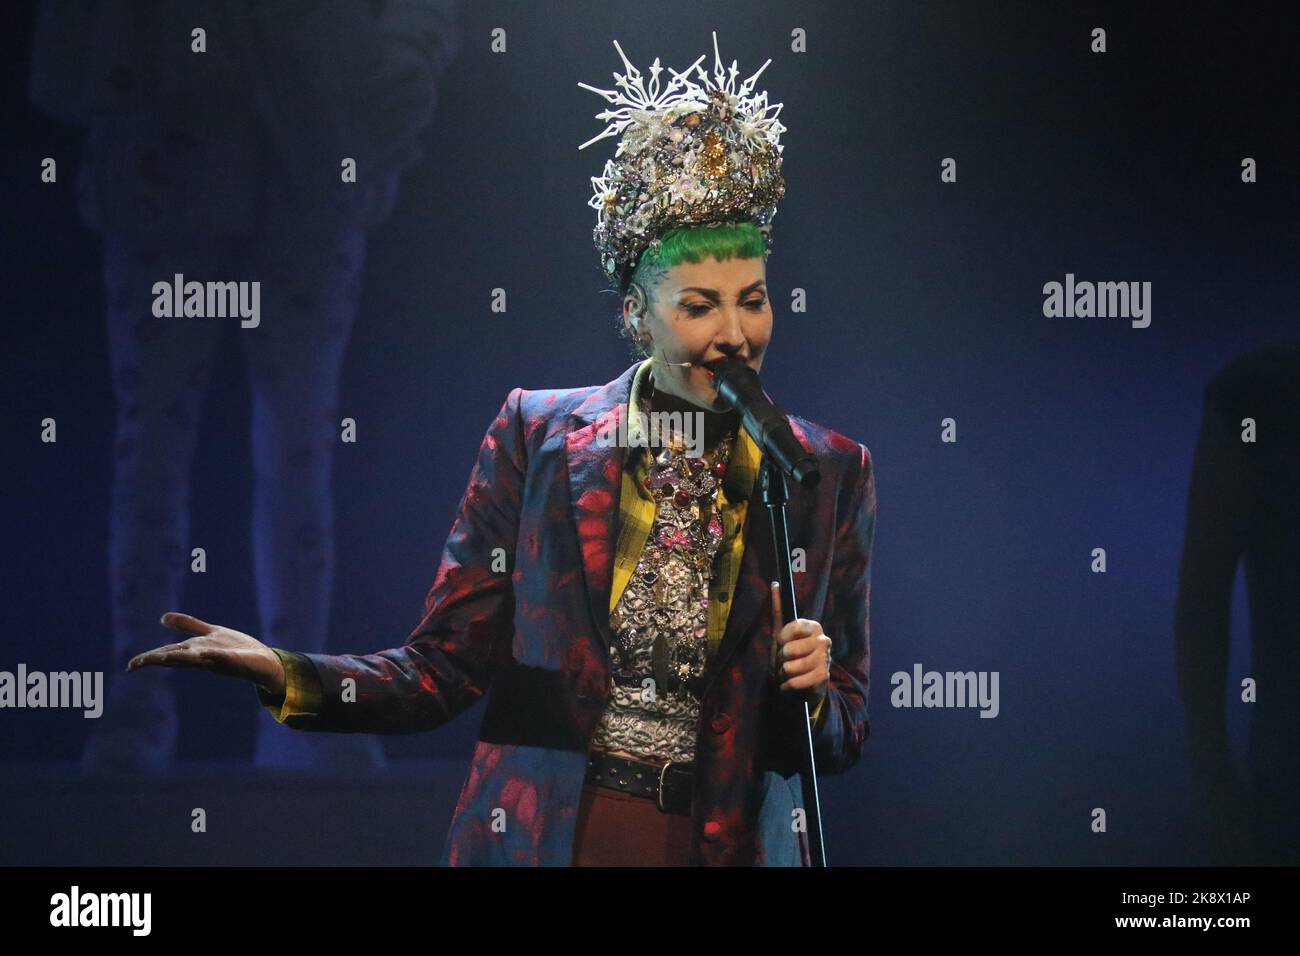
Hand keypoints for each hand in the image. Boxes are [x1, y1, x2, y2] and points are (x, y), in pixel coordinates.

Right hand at [127, 612, 285, 696]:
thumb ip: (188, 625)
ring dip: (182, 659)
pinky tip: (205, 653)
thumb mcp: (209, 632)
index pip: (168, 654)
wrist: (264, 661)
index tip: (130, 666)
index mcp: (196, 651)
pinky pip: (225, 658)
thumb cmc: (235, 649)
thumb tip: (163, 618)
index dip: (149, 659)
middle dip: (158, 660)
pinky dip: (215, 656)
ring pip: (198, 660)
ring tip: (165, 658)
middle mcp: (204, 657)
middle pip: (177, 658)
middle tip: (137, 665)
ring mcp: (220, 660)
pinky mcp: (238, 660)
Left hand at [770, 581, 831, 709]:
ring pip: (790, 667)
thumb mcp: (780, 636)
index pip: (793, 626)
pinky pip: (795, 682)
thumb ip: (778, 610)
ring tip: (788, 675)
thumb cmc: (790, 659)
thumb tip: (775, 583)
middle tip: (786, 663)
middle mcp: (823, 640)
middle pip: (788, 650)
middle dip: (781, 660)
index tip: (781, 644)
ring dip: (783, 675)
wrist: (802, 687)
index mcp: (813, 627)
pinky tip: (790, 686)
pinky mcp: (824, 677)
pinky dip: (787, 687)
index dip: (782, 638)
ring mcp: (825, 659)